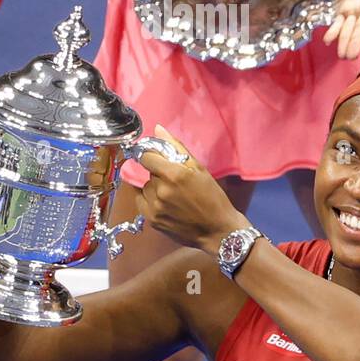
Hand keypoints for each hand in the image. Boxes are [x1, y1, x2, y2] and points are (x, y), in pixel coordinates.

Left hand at [135, 124, 246, 251]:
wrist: (218, 231)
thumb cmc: (213, 197)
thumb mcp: (200, 169)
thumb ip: (176, 147)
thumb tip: (158, 129)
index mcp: (174, 175)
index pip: (146, 156)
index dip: (152, 156)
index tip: (158, 159)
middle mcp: (161, 190)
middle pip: (148, 173)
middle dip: (158, 173)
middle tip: (175, 181)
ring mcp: (155, 207)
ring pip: (145, 188)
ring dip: (154, 187)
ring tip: (172, 195)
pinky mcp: (152, 221)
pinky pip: (141, 202)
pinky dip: (150, 200)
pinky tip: (165, 203)